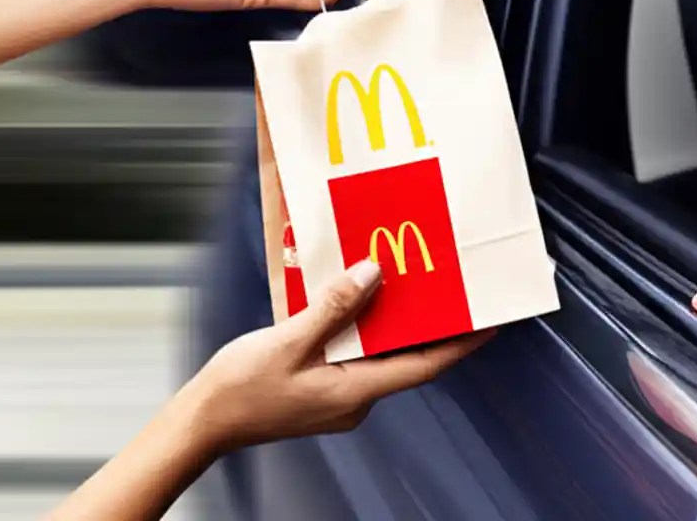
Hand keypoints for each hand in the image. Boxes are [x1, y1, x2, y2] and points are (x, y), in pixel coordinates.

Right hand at [178, 260, 492, 452]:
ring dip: (386, 321)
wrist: (204, 422)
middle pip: (404, 357)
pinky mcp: (321, 391)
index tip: (492, 322)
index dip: (462, 344)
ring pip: (375, 354)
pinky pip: (352, 355)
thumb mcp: (288, 340)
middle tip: (442, 282)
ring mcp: (338, 397)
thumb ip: (333, 307)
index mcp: (354, 392)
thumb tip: (373, 274)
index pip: (424, 366)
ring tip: (397, 280)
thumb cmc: (240, 389)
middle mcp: (354, 400)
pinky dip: (357, 328)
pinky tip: (349, 300)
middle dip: (424, 322)